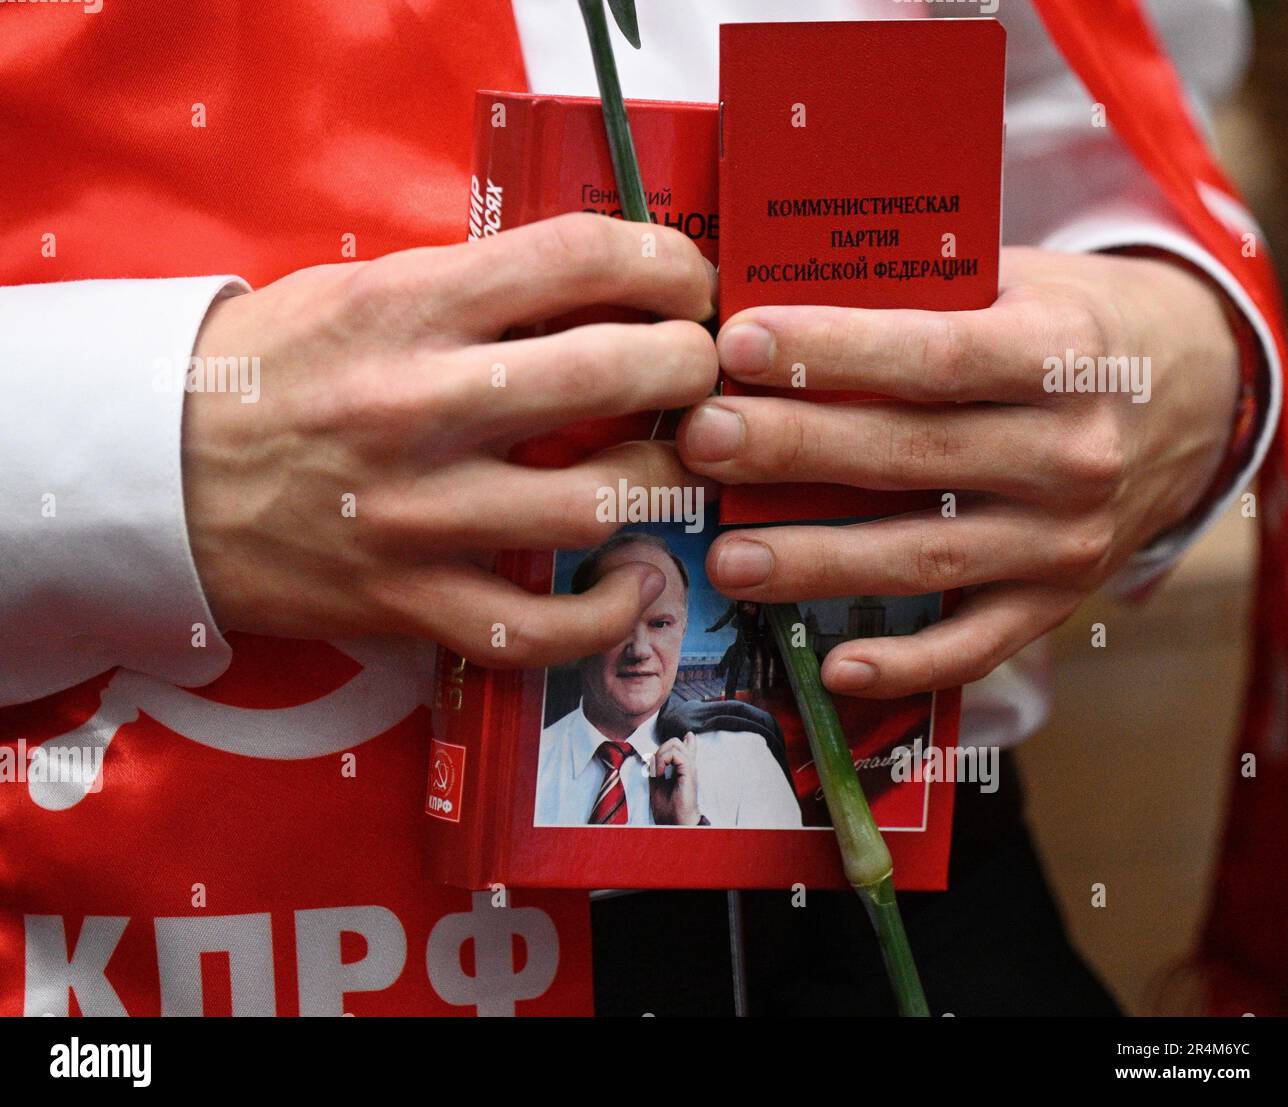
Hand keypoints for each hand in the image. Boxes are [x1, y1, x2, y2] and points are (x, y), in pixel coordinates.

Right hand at [184, 214, 717, 666]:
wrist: (157, 476)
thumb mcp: (363, 292)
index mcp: (409, 307)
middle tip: (701, 374)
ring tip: (677, 472)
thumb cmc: (272, 374)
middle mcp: (420, 405)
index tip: (690, 286)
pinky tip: (629, 583)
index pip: (579, 256)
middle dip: (692, 367)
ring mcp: (416, 514)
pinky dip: (605, 614)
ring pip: (595, 504)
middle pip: (614, 374)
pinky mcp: (407, 600)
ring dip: (669, 486)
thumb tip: (604, 291)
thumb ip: (477, 288)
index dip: (668, 265)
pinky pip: (534, 628)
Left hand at [650, 732, 702, 824]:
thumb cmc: (668, 807)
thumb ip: (658, 766)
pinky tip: (660, 773)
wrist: (675, 822)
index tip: (677, 745)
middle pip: (675, 741)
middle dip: (659, 750)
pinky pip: (675, 754)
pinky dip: (662, 760)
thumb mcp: (657, 782)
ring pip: (674, 744)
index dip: (682, 740)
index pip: (687, 746)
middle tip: (656, 769)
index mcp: (684, 768)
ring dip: (659, 755)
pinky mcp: (688, 772)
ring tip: (658, 772)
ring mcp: (689, 768)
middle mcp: (688, 766)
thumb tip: (657, 753)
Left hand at [677, 248, 1241, 697]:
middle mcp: (1071, 452)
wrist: (1197, 393)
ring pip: (926, 558)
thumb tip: (775, 299)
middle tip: (705, 441)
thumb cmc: (1072, 324)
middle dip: (797, 450)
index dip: (833, 351)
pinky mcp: (1057, 599)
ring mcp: (1067, 537)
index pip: (933, 355)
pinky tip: (833, 666)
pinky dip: (907, 664)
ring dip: (820, 564)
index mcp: (1061, 352)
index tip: (739, 344)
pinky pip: (978, 644)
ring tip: (729, 559)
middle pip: (913, 456)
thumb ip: (919, 294)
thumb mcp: (1018, 280)